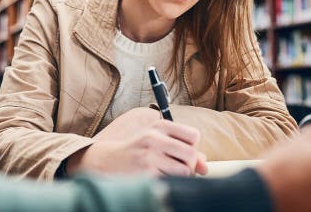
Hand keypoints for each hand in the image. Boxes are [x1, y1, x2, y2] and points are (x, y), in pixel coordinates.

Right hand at [67, 108, 207, 176]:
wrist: (105, 162)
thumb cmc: (137, 151)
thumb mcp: (158, 142)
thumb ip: (183, 150)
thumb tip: (205, 167)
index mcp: (160, 126)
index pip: (194, 136)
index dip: (192, 148)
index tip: (180, 153)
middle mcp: (155, 138)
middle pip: (191, 155)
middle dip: (189, 166)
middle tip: (177, 168)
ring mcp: (150, 156)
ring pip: (184, 172)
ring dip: (180, 177)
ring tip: (166, 174)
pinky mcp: (146, 174)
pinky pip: (172, 182)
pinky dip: (170, 184)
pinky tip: (158, 179)